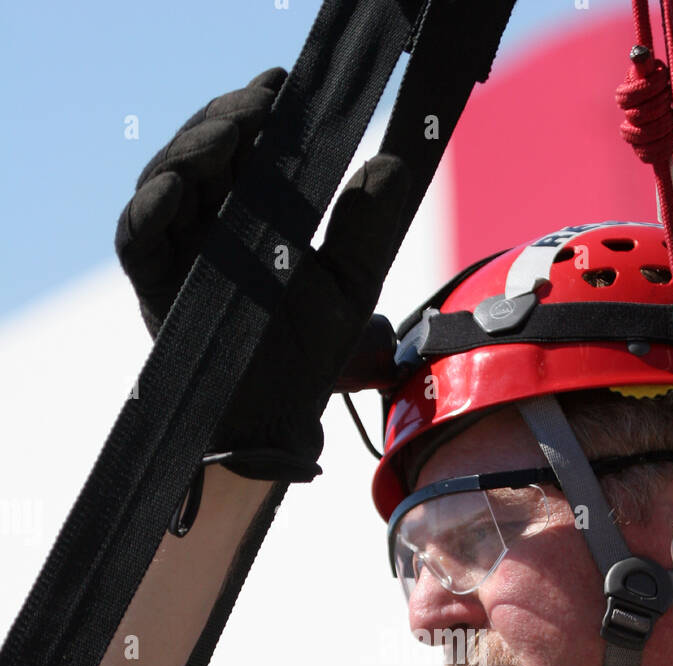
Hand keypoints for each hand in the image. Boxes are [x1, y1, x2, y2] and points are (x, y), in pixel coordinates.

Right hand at [116, 71, 408, 481]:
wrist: (274, 424)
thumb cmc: (305, 357)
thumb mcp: (348, 284)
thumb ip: (366, 226)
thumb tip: (391, 164)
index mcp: (247, 215)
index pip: (243, 147)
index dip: (257, 111)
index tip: (286, 88)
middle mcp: (205, 225)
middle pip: (201, 151)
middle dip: (228, 118)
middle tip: (263, 106)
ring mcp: (176, 252)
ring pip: (164, 178)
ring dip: (193, 148)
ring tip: (231, 133)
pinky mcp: (153, 284)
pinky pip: (136, 236)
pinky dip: (149, 207)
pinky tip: (176, 189)